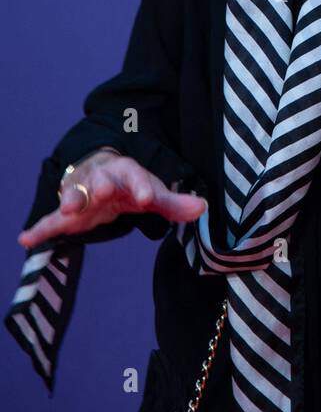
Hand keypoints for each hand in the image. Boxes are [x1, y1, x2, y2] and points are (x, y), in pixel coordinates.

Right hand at [17, 147, 207, 247]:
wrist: (101, 174)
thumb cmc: (129, 186)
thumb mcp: (151, 192)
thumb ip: (174, 203)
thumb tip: (202, 208)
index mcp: (127, 172)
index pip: (137, 177)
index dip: (142, 187)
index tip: (147, 198)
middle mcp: (101, 178)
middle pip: (101, 179)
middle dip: (101, 185)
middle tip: (103, 191)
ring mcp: (81, 192)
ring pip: (75, 193)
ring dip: (71, 198)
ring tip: (68, 209)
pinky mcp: (64, 210)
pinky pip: (50, 219)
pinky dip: (39, 229)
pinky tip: (26, 239)